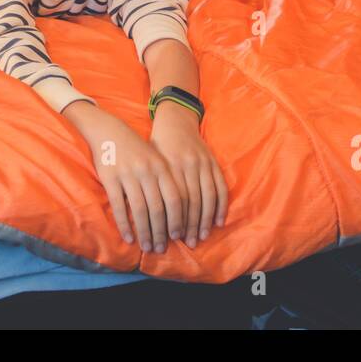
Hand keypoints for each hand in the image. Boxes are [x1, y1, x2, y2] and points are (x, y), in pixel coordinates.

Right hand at [63, 101, 183, 252]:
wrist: (109, 131)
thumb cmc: (137, 150)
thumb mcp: (156, 160)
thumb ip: (167, 182)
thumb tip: (179, 215)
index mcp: (162, 167)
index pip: (176, 198)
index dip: (178, 219)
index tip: (179, 237)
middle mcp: (147, 171)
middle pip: (158, 208)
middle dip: (162, 232)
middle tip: (162, 249)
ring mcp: (128, 174)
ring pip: (140, 210)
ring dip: (145, 232)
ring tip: (148, 247)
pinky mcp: (110, 178)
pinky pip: (119, 206)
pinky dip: (124, 224)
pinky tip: (128, 238)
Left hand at [149, 101, 227, 248]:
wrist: (174, 118)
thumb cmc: (156, 144)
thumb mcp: (147, 161)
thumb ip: (147, 185)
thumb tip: (140, 217)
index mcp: (168, 165)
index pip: (172, 200)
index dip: (171, 221)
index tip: (168, 238)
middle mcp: (186, 164)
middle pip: (190, 202)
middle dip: (188, 225)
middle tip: (187, 244)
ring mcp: (202, 163)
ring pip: (206, 197)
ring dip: (204, 220)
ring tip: (200, 237)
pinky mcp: (212, 161)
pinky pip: (220, 187)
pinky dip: (220, 206)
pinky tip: (217, 222)